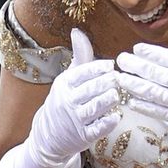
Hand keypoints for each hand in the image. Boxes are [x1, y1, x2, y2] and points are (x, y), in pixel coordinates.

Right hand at [28, 28, 120, 164]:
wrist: (49, 134)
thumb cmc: (65, 99)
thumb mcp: (68, 77)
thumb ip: (79, 56)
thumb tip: (77, 31)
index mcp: (64, 84)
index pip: (83, 72)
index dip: (99, 68)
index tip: (111, 66)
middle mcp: (68, 101)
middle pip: (92, 89)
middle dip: (107, 83)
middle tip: (118, 79)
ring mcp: (75, 120)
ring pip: (96, 107)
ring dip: (109, 100)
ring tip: (117, 95)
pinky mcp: (83, 136)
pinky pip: (99, 128)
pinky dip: (109, 121)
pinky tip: (116, 115)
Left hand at [117, 6, 167, 134]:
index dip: (154, 55)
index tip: (137, 48)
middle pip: (162, 79)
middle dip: (139, 69)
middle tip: (121, 60)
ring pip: (159, 97)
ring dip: (138, 88)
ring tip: (121, 79)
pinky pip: (164, 114)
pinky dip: (147, 108)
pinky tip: (132, 101)